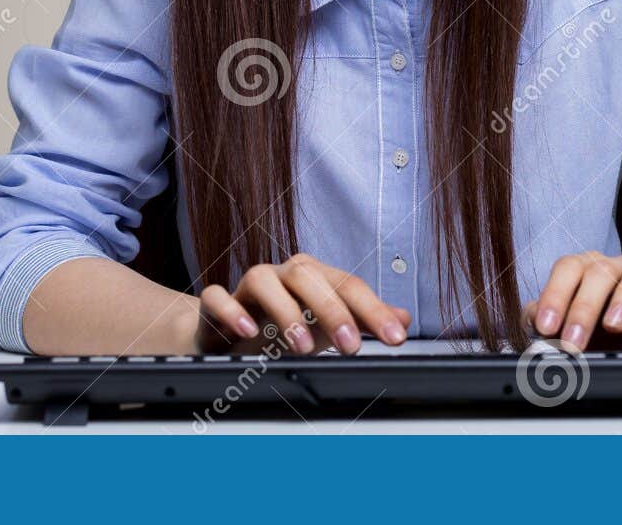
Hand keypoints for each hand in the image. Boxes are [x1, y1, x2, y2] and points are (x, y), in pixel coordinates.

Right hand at [194, 252, 411, 354]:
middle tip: (351, 346)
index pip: (349, 284)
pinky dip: (232, 310)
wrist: (224, 331)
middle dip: (332, 310)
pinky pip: (218, 297)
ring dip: (285, 311)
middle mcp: (282, 275)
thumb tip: (405, 317)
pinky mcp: (216, 304)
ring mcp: (248, 286)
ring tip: (303, 346)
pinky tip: (250, 330)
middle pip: (308, 276)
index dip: (374, 310)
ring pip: (263, 279)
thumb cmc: (280, 324)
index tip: (396, 337)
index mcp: (313, 277)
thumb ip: (363, 320)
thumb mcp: (326, 324)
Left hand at [523, 249, 621, 351]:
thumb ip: (551, 323)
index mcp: (584, 273)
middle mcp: (614, 267)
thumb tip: (529, 317)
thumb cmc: (610, 337)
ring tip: (614, 326)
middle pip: (597, 271)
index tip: (545, 328)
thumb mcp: (578, 334)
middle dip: (582, 307)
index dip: (554, 296)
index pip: (566, 271)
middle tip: (573, 343)